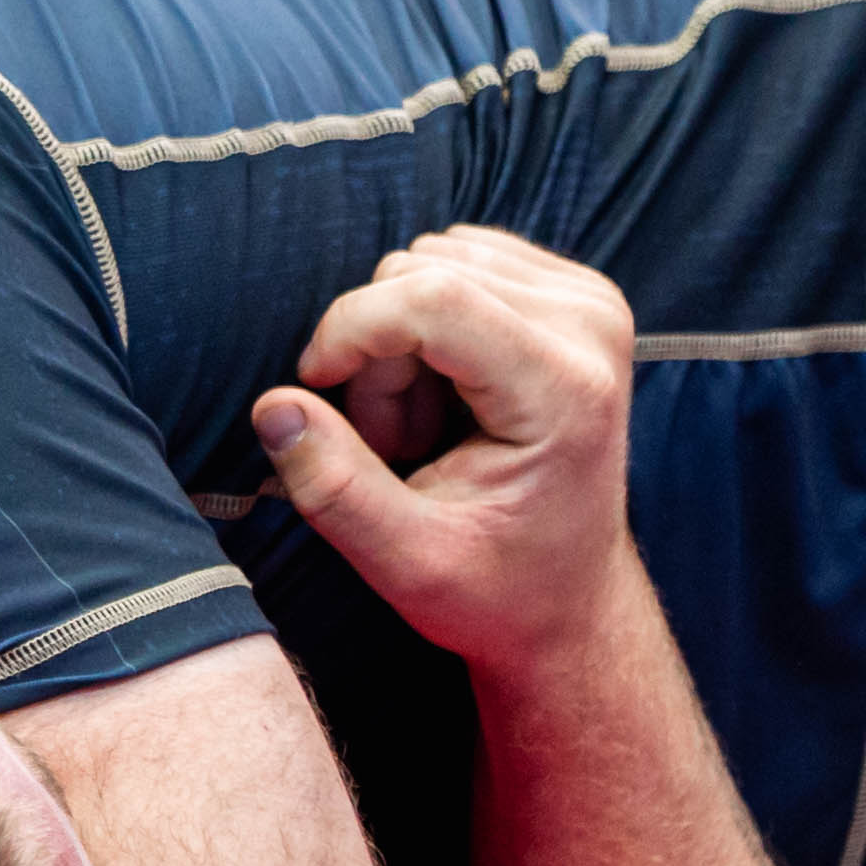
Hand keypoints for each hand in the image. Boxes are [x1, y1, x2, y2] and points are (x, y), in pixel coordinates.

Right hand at [254, 226, 649, 680]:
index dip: (348, 328)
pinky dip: (427, 325)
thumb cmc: (498, 593)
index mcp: (566, 389)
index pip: (432, 296)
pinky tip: (445, 395)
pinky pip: (456, 262)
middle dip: (377, 354)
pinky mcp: (572, 291)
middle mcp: (590, 324)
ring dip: (400, 343)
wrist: (573, 603)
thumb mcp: (406, 563)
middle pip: (422, 276)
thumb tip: (275, 407)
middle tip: (395, 446)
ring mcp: (589, 300)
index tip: (313, 391)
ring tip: (423, 429)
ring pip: (432, 263)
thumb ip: (335, 487)